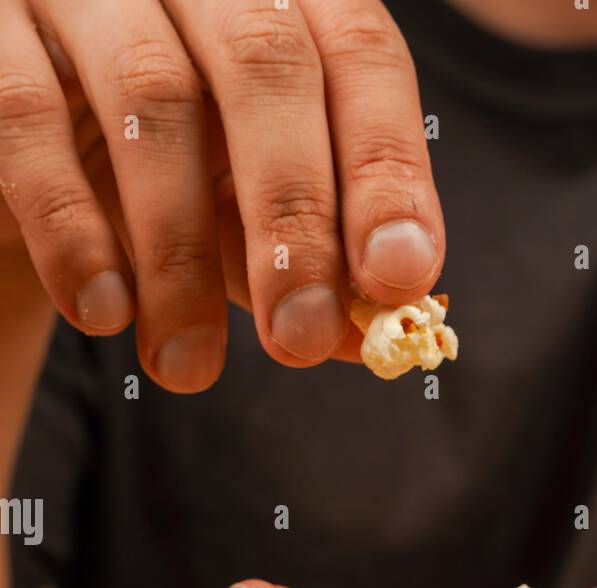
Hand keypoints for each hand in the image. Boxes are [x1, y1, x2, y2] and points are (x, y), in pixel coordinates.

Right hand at [0, 0, 443, 388]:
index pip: (357, 53)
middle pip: (266, 63)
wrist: (19, 157)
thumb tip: (377, 335)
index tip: (401, 276)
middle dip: (294, 217)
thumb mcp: (240, 214)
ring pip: (153, 96)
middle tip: (298, 340)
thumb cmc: (152, 177)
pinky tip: (103, 313)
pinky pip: (26, 114)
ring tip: (187, 367)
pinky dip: (72, 227)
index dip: (387, 165)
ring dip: (180, 253)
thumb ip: (309, 258)